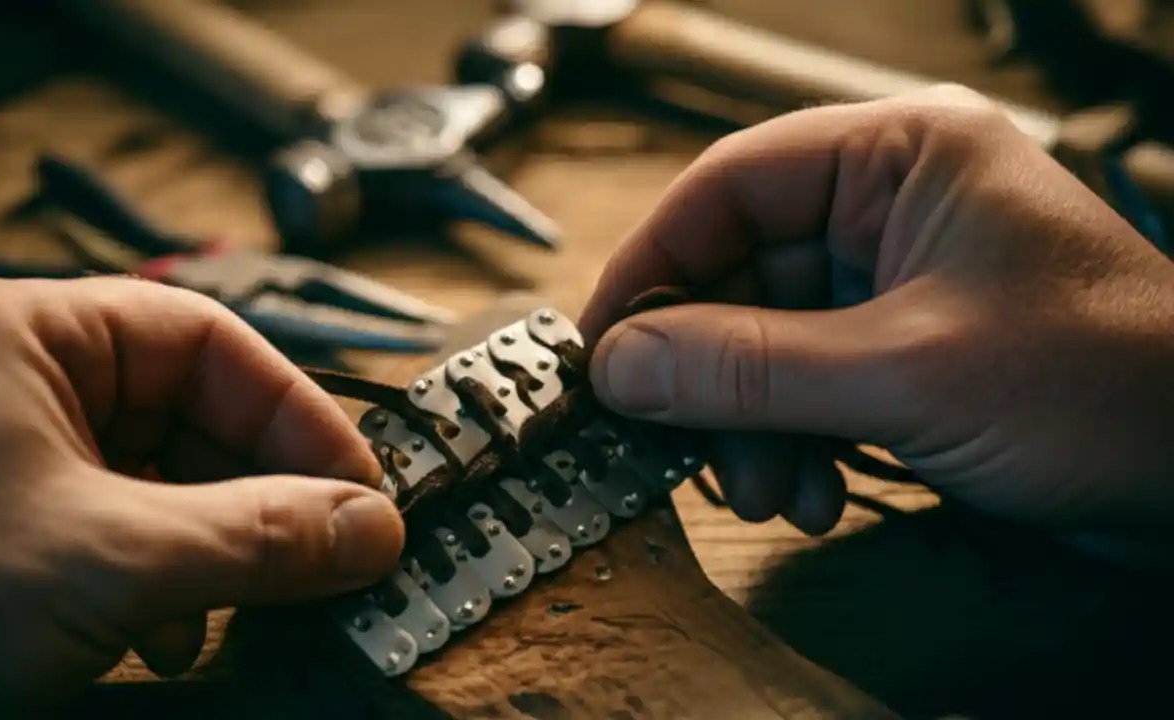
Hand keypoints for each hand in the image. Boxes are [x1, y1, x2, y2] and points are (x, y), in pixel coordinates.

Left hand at [0, 277, 403, 708]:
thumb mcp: (107, 559)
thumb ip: (257, 536)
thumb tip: (368, 525)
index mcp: (29, 336)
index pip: (210, 341)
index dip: (295, 412)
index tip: (357, 485)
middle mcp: (22, 384)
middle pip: (194, 410)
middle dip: (258, 491)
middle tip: (323, 549)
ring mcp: (13, 458)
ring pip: (167, 477)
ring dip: (215, 546)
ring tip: (233, 601)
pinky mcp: (12, 529)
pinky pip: (126, 530)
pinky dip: (165, 581)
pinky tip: (160, 633)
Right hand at [581, 85, 1173, 546]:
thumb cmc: (1106, 386)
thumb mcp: (907, 375)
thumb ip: (750, 367)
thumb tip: (620, 365)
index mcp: (898, 154)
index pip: (725, 188)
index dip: (650, 268)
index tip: (600, 349)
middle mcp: (891, 204)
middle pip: (737, 274)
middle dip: (712, 376)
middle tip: (684, 446)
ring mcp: (897, 281)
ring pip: (765, 342)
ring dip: (750, 425)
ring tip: (768, 491)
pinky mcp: (906, 349)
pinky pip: (807, 385)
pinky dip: (791, 443)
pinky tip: (807, 494)